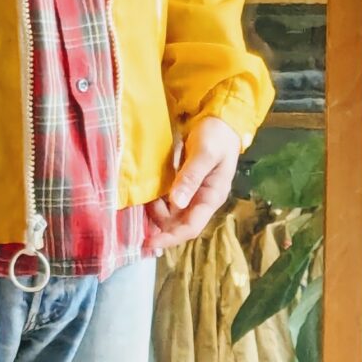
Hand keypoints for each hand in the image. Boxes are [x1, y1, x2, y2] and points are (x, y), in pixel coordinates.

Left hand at [145, 116, 240, 251]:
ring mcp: (193, 193)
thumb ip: (190, 177)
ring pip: (171, 214)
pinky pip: (168, 201)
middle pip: (178, 224)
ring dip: (155, 212)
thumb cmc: (216, 136)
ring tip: (143, 197)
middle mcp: (202, 200)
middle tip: (140, 209)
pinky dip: (156, 201)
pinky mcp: (184, 185)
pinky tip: (147, 192)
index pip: (191, 227)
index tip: (149, 242)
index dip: (170, 238)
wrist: (221, 119)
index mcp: (212, 197)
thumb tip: (176, 202)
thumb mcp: (205, 153)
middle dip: (159, 224)